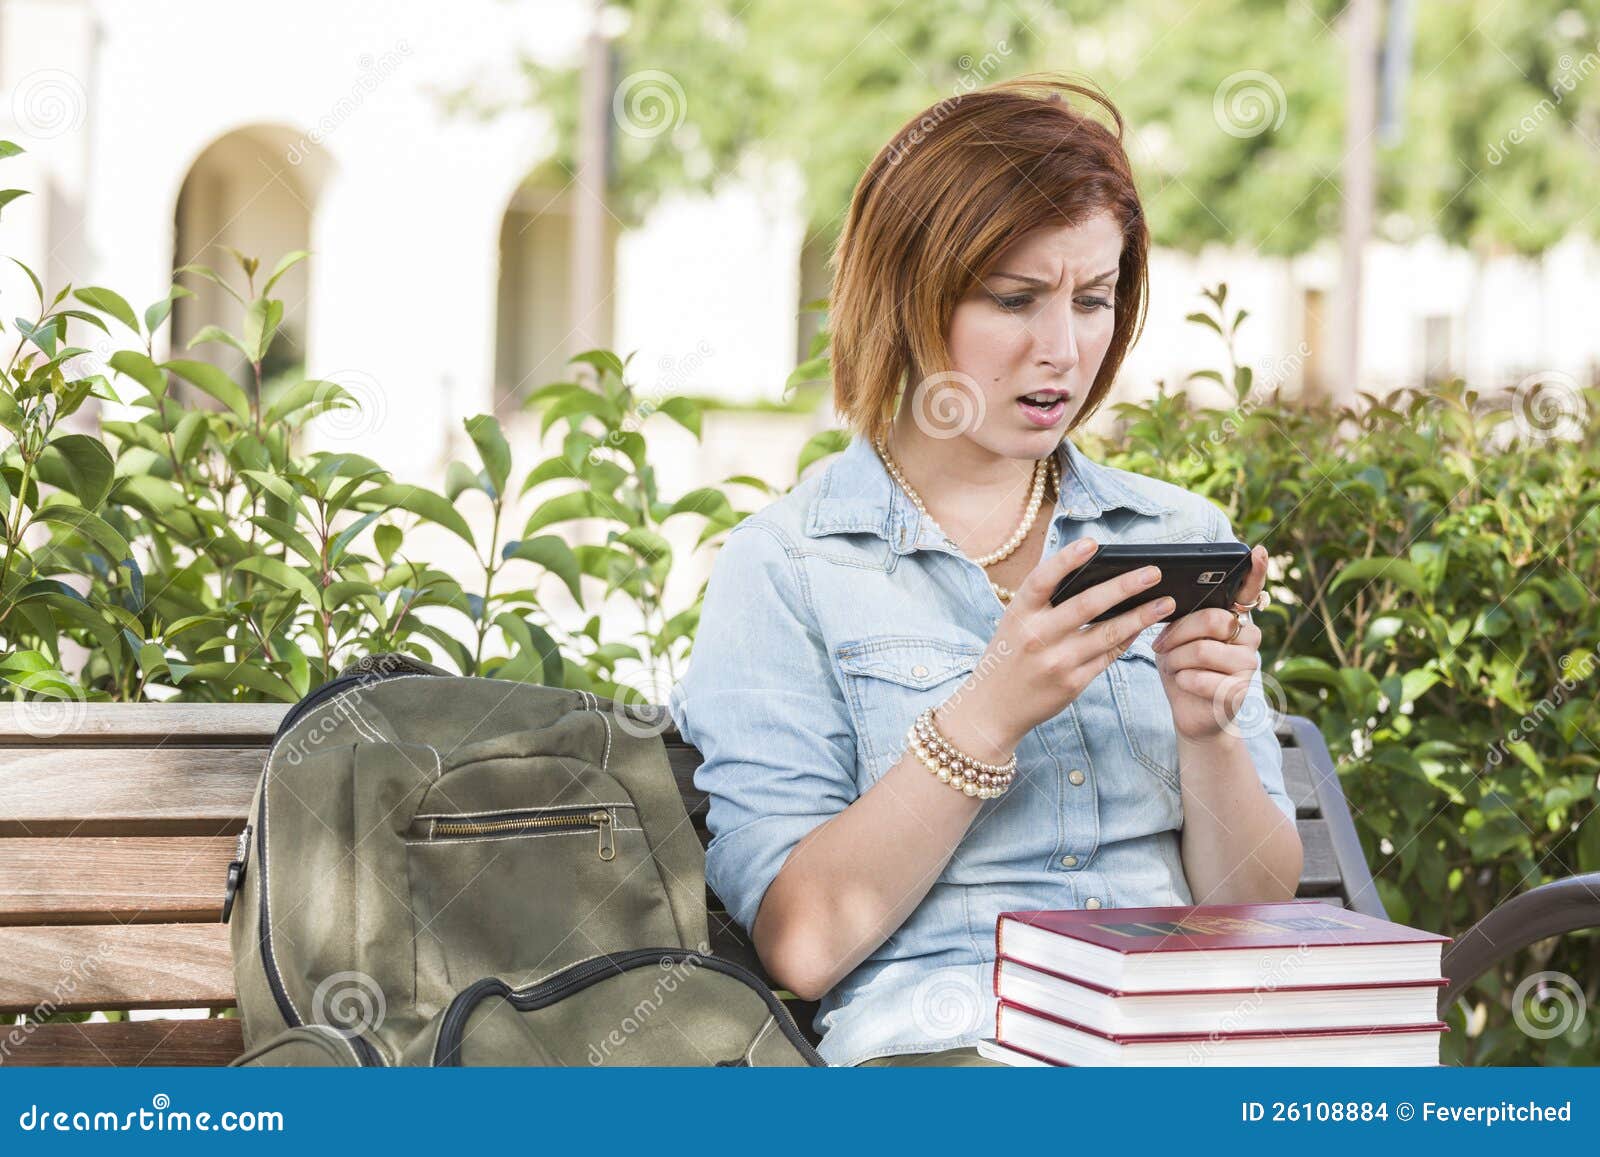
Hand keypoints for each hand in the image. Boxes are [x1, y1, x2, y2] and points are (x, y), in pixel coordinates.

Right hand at [935, 537, 1176, 759]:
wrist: (994, 707)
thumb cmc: (1010, 655)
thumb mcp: (1016, 623)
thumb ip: (1046, 602)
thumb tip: (1097, 577)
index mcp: (1019, 614)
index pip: (1042, 579)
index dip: (1066, 560)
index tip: (1093, 543)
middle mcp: (1037, 636)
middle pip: (1086, 605)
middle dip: (1124, 586)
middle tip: (1154, 572)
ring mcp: (1057, 661)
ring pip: (1108, 633)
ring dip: (1141, 616)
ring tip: (1166, 603)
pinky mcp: (1073, 683)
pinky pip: (1109, 656)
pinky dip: (1129, 638)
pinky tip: (1144, 626)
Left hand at [1149, 544, 1267, 740]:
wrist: (1191, 714)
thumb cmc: (1183, 669)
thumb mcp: (1177, 639)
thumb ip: (1183, 619)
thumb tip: (1169, 600)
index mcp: (1234, 619)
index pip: (1250, 591)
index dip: (1256, 571)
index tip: (1258, 551)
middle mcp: (1249, 638)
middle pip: (1212, 619)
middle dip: (1178, 632)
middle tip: (1161, 645)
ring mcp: (1248, 664)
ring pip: (1203, 649)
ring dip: (1176, 658)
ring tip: (1173, 665)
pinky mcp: (1239, 691)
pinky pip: (1202, 678)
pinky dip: (1182, 679)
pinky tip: (1183, 682)